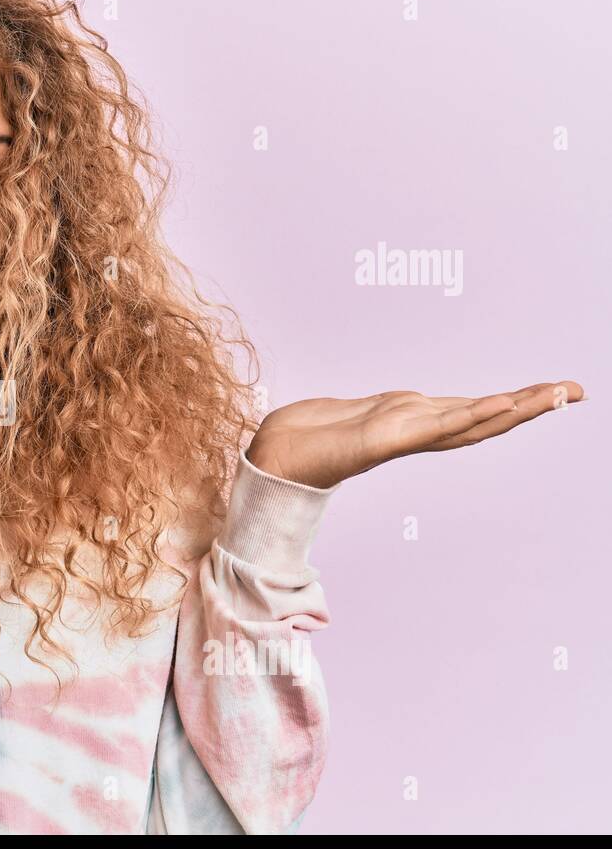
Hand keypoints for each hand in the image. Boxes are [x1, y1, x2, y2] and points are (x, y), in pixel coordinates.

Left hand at [246, 381, 585, 489]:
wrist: (273, 457)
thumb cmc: (305, 436)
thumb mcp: (358, 411)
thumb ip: (388, 410)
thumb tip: (412, 404)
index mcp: (410, 422)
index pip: (472, 411)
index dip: (512, 404)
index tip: (550, 390)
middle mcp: (414, 429)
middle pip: (484, 417)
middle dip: (531, 405)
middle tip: (576, 390)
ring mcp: (404, 434)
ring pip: (470, 420)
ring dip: (515, 407)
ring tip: (555, 394)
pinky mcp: (388, 438)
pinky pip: (437, 425)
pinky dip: (473, 415)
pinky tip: (502, 404)